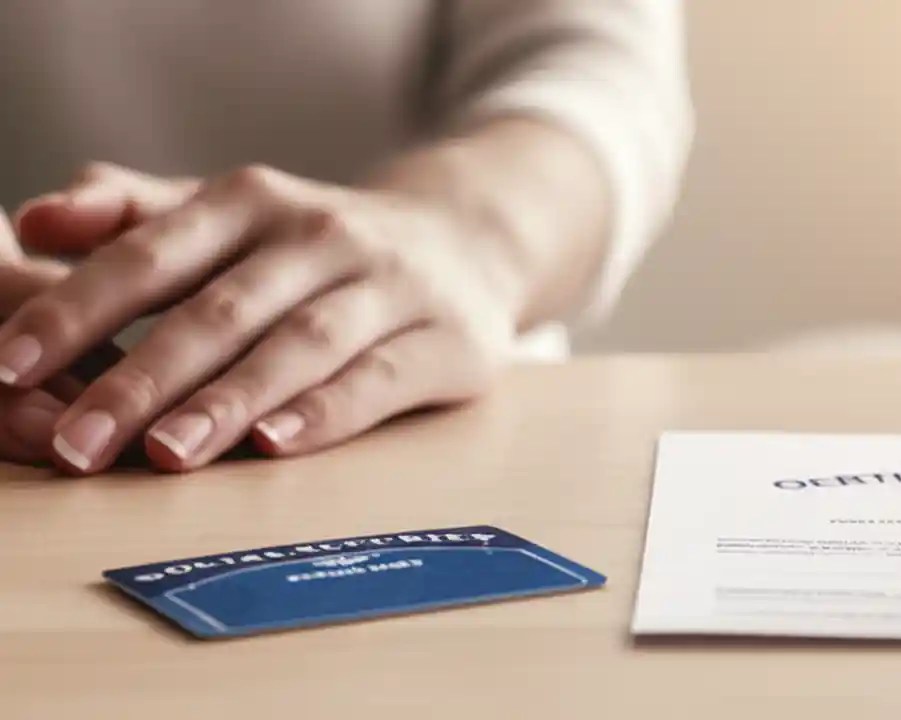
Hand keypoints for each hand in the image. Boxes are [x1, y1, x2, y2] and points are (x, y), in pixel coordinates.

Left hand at [2, 163, 518, 473]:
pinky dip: (325, 412)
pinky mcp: (447, 341)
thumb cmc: (322, 246)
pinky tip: (275, 445)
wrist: (467, 243)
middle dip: (141, 379)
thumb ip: (136, 213)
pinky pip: (379, 380)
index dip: (76, 307)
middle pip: (221, 310)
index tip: (9, 365)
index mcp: (254, 201)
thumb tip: (32, 221)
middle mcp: (322, 234)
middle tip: (76, 446)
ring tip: (167, 453)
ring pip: (299, 345)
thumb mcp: (235, 213)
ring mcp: (389, 286)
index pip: (152, 254)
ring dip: (228, 400)